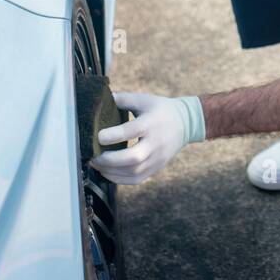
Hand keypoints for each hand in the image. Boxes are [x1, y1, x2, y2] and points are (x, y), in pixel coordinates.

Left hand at [89, 91, 205, 185]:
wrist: (185, 123)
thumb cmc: (160, 110)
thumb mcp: (144, 99)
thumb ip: (122, 99)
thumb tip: (99, 100)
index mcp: (151, 122)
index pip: (132, 131)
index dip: (113, 135)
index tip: (98, 136)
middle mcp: (155, 143)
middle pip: (134, 158)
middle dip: (109, 160)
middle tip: (93, 156)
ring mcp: (157, 158)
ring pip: (134, 172)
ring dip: (111, 171)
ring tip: (96, 164)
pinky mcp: (156, 167)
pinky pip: (136, 179)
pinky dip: (119, 179)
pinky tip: (107, 173)